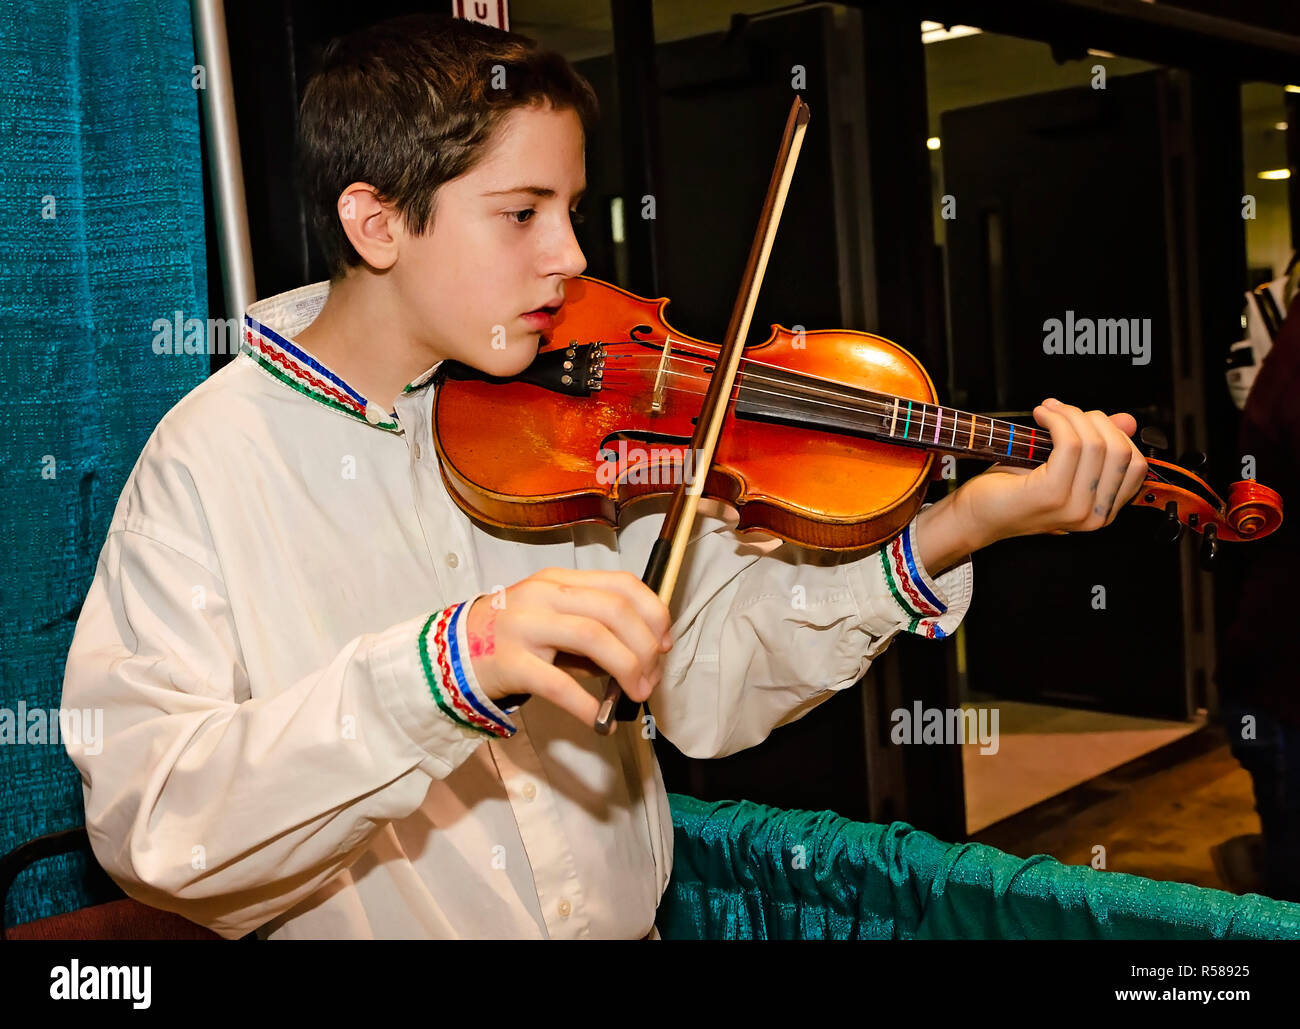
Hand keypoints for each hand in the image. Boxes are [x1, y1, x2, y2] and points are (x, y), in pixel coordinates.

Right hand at [463, 568, 672, 726]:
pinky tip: (600, 719)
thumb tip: (644, 654)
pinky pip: (559, 684)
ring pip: (593, 638)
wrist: (450, 653)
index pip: (621, 583)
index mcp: (559, 580)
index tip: (664, 642)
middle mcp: (543, 596)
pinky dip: (587, 704)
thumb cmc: (512, 637)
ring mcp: (525, 627)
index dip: (653, 612)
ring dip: (626, 669)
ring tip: (635, 694)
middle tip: (651, 677)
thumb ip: (592, 626)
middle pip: (614, 610)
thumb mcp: (551, 617)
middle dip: (645, 646)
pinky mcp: (510, 662)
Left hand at [952, 398, 1148, 546]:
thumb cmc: (1014, 490)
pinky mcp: (1052, 494)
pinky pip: (1070, 444)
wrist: (977, 514)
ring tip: (1049, 411)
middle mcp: (1094, 515)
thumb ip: (1097, 446)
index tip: (1088, 419)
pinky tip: (1041, 416)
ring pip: (1096, 444)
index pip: (1135, 465)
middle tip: (1065, 411)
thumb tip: (1128, 421)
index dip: (1115, 433)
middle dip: (1094, 420)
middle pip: (1120, 451)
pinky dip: (1057, 421)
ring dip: (1072, 416)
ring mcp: (1075, 507)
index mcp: (1103, 511)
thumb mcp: (1064, 465)